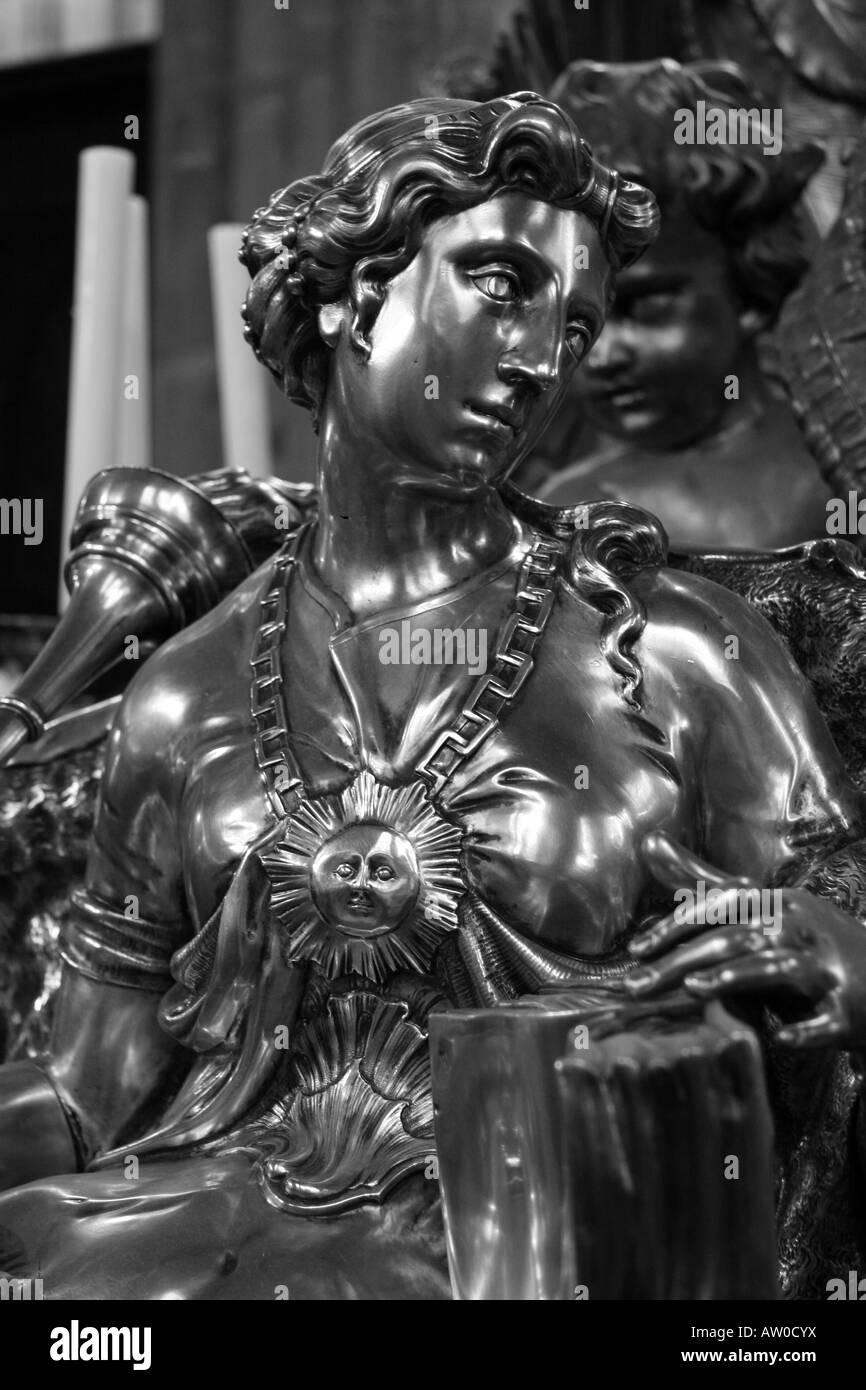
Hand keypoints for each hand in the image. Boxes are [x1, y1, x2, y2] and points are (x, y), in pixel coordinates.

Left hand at [626, 831, 865, 1049]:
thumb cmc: (810, 940)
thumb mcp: (763, 906)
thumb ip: (708, 884)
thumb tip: (652, 844)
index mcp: (778, 902)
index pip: (717, 906)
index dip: (673, 926)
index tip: (635, 950)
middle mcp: (802, 926)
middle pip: (733, 938)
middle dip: (680, 961)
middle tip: (636, 986)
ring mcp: (828, 967)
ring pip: (775, 967)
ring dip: (733, 977)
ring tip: (693, 989)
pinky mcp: (850, 1007)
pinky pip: (824, 1019)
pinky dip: (803, 1030)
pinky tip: (779, 1039)